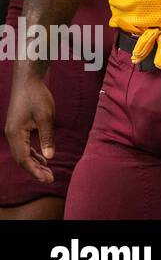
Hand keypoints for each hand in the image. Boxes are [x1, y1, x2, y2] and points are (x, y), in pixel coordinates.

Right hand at [4, 68, 55, 182]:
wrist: (28, 80)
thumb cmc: (37, 96)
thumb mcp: (46, 117)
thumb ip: (47, 138)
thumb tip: (49, 157)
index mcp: (15, 134)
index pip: (24, 159)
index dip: (35, 171)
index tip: (47, 179)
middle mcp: (12, 135)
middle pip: (22, 159)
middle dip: (35, 169)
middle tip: (50, 178)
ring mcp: (14, 131)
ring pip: (23, 153)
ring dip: (35, 162)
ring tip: (48, 171)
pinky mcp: (19, 127)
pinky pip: (25, 145)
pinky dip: (34, 153)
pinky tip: (43, 158)